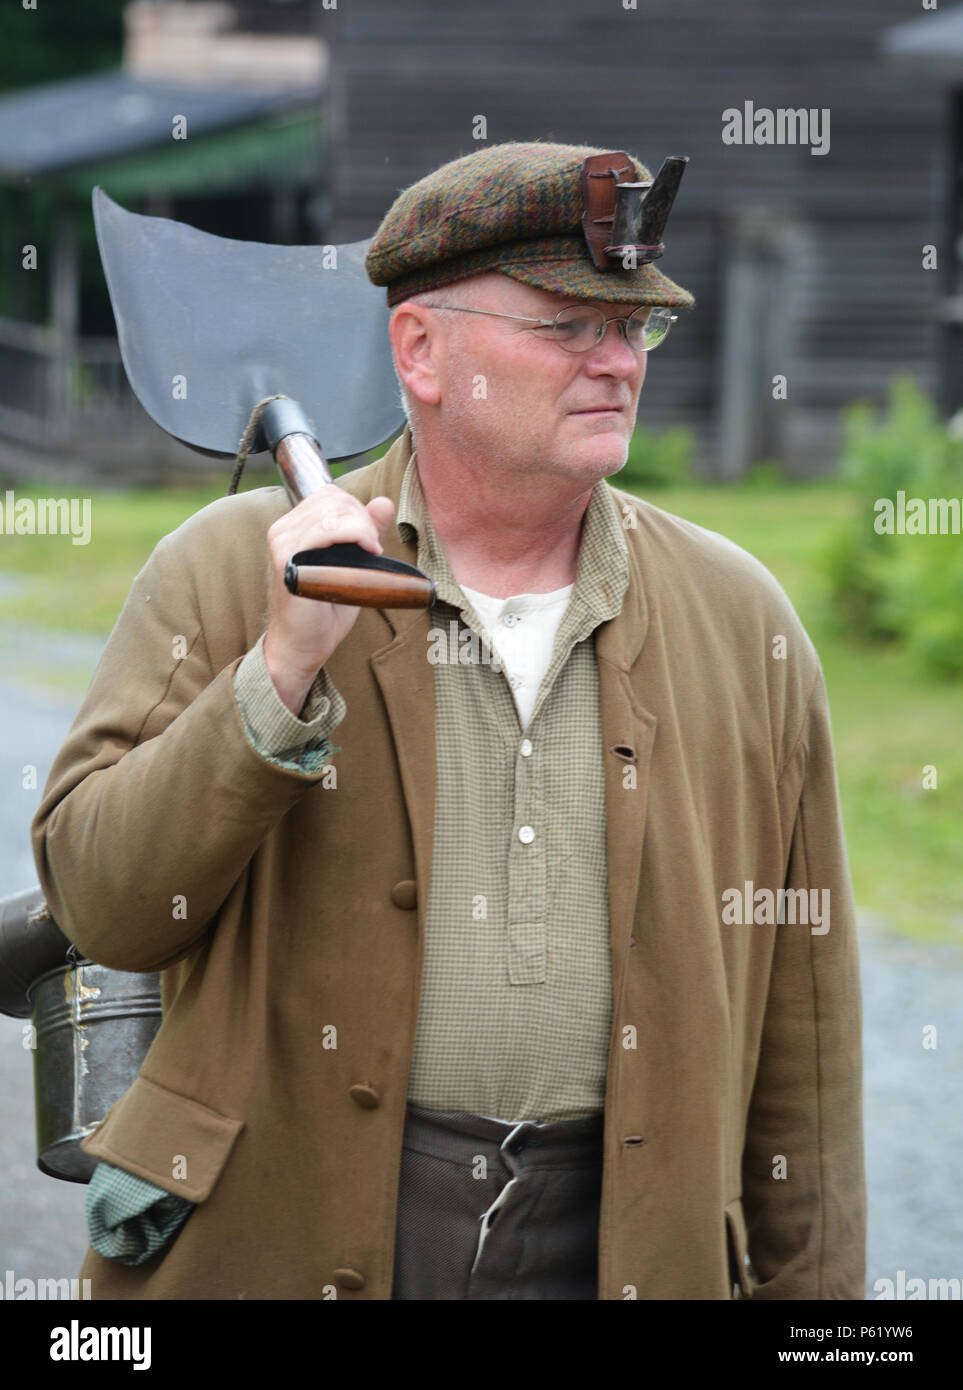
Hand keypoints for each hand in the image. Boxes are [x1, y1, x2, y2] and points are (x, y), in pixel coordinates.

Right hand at [263, 489, 395, 714]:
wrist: (301, 646)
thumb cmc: (324, 610)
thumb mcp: (350, 564)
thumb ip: (364, 531)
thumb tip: (385, 502)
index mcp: (293, 527)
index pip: (331, 495)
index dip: (358, 511)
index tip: (370, 540)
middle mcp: (282, 529)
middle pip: (335, 500)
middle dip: (364, 519)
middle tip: (374, 550)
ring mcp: (282, 541)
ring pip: (334, 510)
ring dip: (363, 528)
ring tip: (371, 553)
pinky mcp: (287, 557)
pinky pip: (326, 529)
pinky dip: (354, 534)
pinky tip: (367, 552)